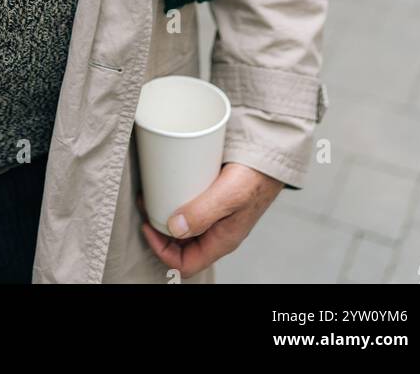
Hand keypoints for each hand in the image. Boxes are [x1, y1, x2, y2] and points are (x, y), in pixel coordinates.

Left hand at [136, 163, 284, 277]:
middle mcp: (217, 231)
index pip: (186, 263)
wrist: (271, 156)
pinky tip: (169, 185)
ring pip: (184, 225)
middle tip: (148, 205)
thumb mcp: (229, 196)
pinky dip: (176, 199)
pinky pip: (190, 206)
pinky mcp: (214, 198)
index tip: (148, 225)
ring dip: (166, 213)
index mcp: (221, 240)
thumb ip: (203, 213)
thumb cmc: (256, 177)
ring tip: (154, 193)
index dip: (162, 250)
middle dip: (160, 230)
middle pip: (181, 245)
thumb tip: (174, 228)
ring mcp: (216, 215)